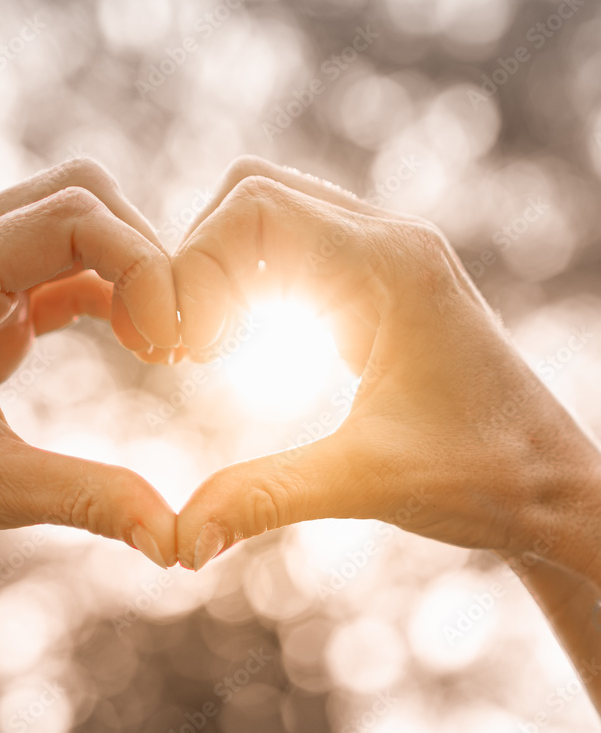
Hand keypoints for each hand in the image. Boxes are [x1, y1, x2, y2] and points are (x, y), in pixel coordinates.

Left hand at [0, 159, 179, 608]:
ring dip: (128, 271)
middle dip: (143, 255)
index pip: (72, 217)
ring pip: (71, 223)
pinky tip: (138, 342)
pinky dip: (106, 292)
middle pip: (77, 197)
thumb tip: (180, 538)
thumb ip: (91, 499)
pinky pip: (57, 269)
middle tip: (180, 336)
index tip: (178, 339)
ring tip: (164, 343)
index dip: (145, 264)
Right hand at [173, 157, 600, 572]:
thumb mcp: (365, 484)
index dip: (197, 265)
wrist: (552, 488)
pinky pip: (293, 248)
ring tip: (206, 348)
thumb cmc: (486, 479)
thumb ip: (265, 497)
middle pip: (255, 193)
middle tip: (187, 348)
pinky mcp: (378, 284)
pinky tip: (241, 345)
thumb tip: (180, 539)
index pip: (257, 207)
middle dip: (200, 260)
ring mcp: (385, 257)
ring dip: (223, 268)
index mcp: (392, 265)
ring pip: (271, 212)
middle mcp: (390, 241)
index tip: (185, 351)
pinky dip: (249, 282)